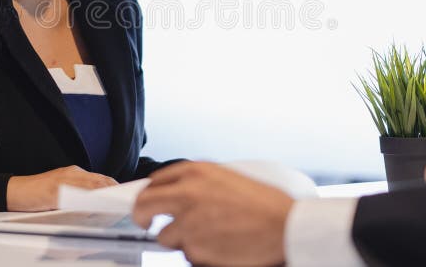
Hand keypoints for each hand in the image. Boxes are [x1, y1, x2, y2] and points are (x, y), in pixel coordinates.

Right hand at [6, 165, 117, 210]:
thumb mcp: (61, 187)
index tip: (123, 192)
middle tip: (123, 197)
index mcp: (73, 172)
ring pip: (88, 186)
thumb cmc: (38, 192)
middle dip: (111, 189)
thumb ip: (78, 190)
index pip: (99, 178)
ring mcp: (62, 182)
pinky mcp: (54, 192)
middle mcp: (70, 174)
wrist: (15, 190)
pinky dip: (85, 200)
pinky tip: (92, 205)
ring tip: (113, 200)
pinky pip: (73, 196)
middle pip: (97, 181)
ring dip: (102, 194)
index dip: (112, 185)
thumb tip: (97, 200)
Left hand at [133, 162, 293, 266]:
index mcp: (196, 172)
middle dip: (141, 216)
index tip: (147, 201)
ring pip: (164, 235)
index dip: (148, 193)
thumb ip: (199, 184)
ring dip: (179, 239)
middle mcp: (187, 192)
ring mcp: (188, 221)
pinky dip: (198, 253)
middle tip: (145, 222)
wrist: (284, 226)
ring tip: (207, 236)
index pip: (155, 181)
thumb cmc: (265, 204)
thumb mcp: (228, 179)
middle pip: (144, 203)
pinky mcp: (194, 246)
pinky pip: (186, 253)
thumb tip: (177, 193)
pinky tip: (219, 246)